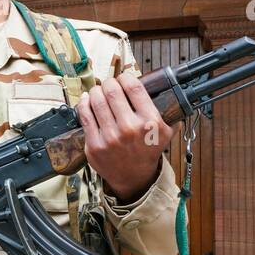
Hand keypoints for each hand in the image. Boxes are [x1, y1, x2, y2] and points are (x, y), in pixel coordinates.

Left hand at [76, 72, 172, 202]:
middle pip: (112, 91)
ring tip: (98, 91)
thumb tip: (167, 89)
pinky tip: (86, 100)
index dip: (125, 77)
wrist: (133, 177)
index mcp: (149, 121)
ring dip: (95, 91)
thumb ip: (170, 112)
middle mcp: (130, 128)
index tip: (122, 78)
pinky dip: (84, 103)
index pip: (133, 87)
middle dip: (108, 83)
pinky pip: (85, 116)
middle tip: (109, 84)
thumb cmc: (148, 151)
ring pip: (96, 100)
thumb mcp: (166, 132)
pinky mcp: (94, 145)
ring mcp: (110, 137)